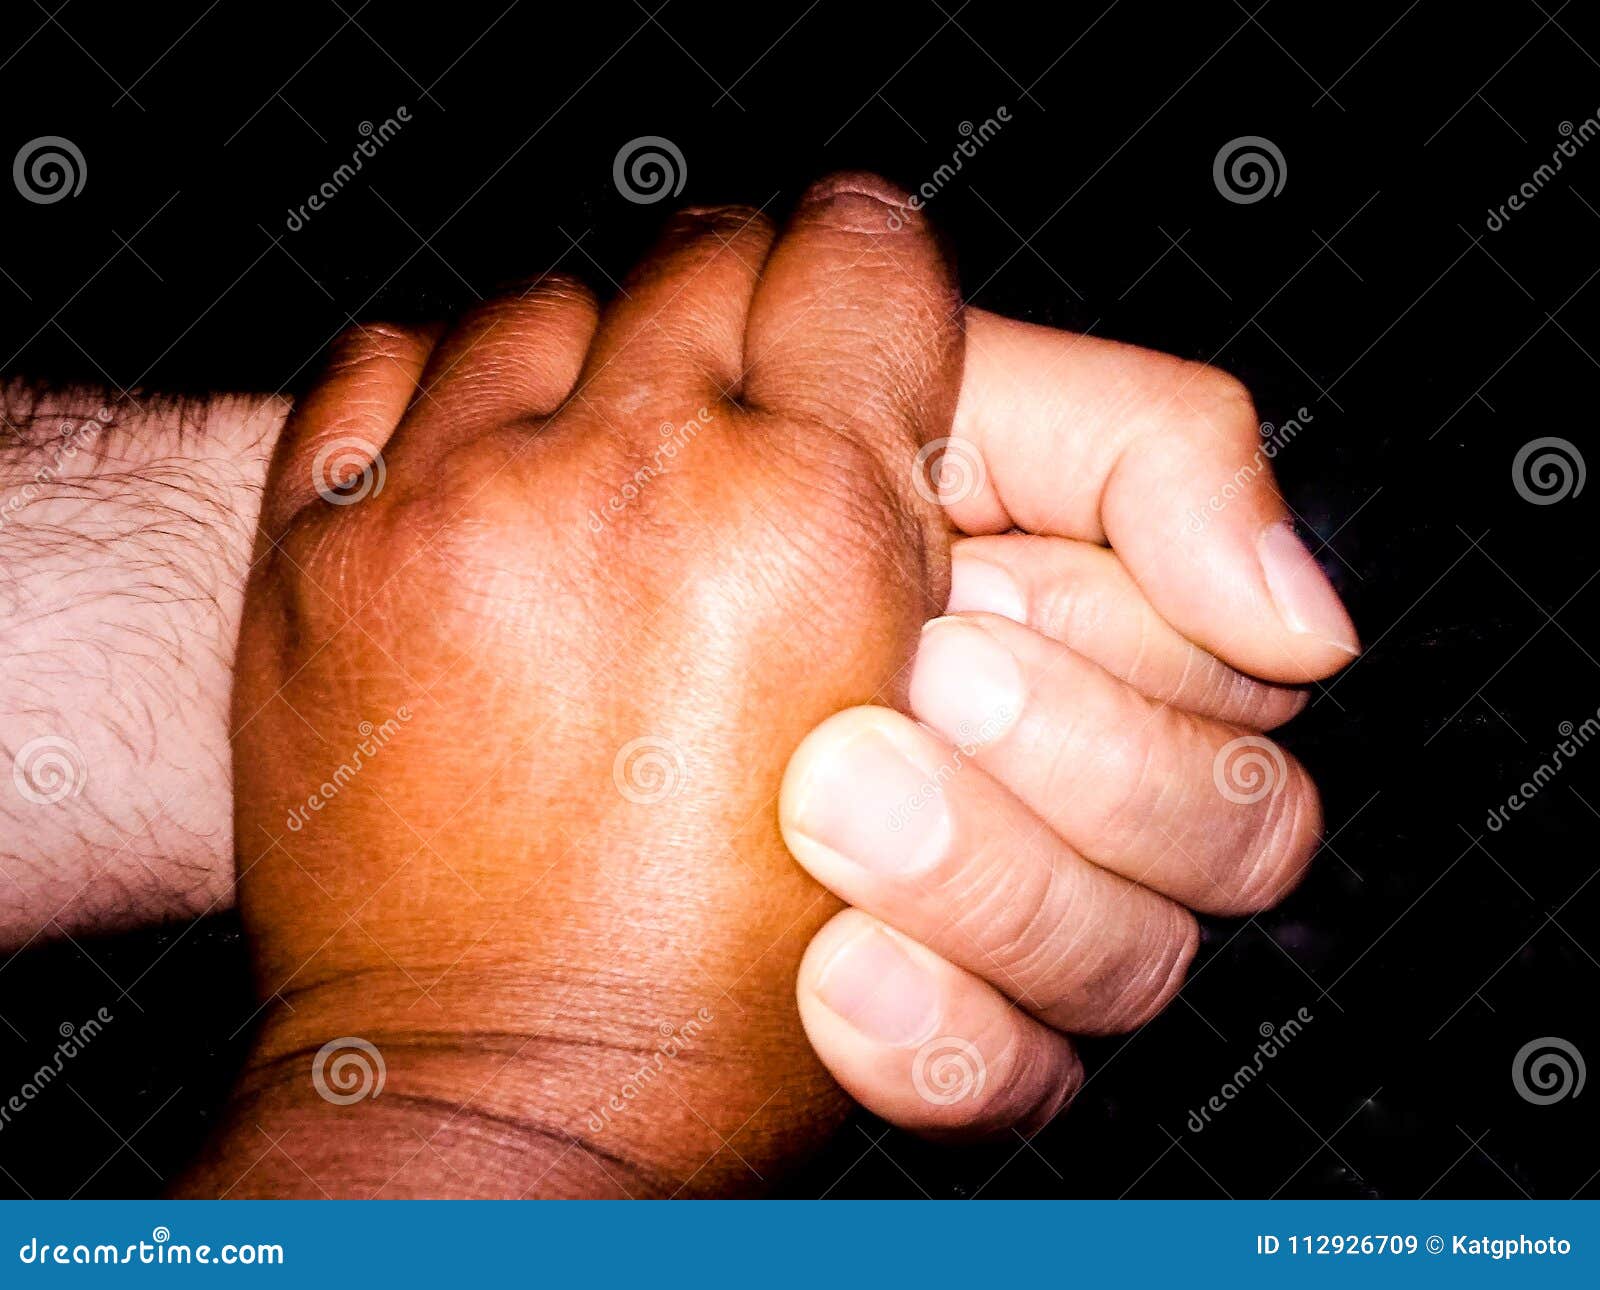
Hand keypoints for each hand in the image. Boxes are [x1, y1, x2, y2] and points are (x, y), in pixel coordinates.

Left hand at [181, 175, 963, 1196]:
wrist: (506, 1088)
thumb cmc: (739, 987)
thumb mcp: (970, 803)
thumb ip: (988, 589)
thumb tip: (1094, 495)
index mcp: (809, 527)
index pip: (867, 251)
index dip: (879, 304)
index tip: (874, 361)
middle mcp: (623, 483)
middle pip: (711, 251)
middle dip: (751, 335)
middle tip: (762, 443)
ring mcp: (448, 506)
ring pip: (552, 299)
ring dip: (598, 376)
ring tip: (621, 500)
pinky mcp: (316, 552)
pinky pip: (393, 362)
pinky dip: (451, 410)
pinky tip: (498, 514)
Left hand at [781, 310, 1357, 1134]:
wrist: (558, 753)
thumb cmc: (730, 554)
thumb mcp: (931, 422)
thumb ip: (1141, 447)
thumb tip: (1304, 625)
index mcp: (1116, 648)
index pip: (1255, 671)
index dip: (1114, 623)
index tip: (965, 587)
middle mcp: (1102, 793)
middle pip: (1241, 820)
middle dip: (1060, 741)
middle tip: (907, 674)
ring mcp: (1038, 926)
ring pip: (1140, 958)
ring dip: (977, 869)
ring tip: (821, 795)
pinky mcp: (962, 1042)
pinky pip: (1021, 1081)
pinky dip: (931, 1028)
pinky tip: (828, 964)